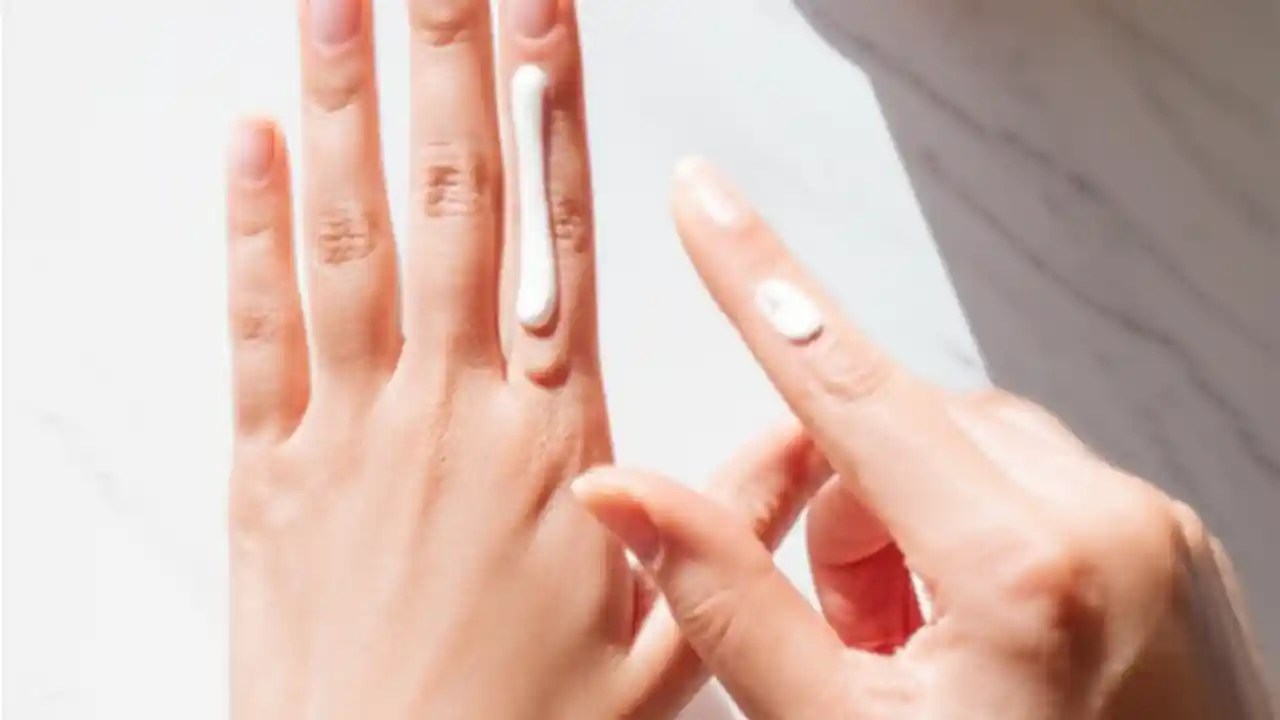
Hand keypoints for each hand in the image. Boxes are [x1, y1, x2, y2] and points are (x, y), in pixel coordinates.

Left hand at [224, 2, 827, 716]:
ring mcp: (350, 429)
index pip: (556, 233)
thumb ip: (733, 524)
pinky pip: (258, 326)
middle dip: (450, 59)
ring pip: (348, 237)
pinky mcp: (269, 469)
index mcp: (553, 437)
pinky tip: (248, 139)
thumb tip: (810, 435)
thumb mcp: (663, 649)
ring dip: (339, 105)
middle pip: (452, 198)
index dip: (551, 109)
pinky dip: (248, 227)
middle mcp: (450, 408)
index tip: (542, 12)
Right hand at [573, 160, 1273, 718]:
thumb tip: (625, 498)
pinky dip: (979, 538)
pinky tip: (986, 637)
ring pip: (966, 451)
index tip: (706, 201)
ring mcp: (1153, 530)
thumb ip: (726, 605)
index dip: (759, 284)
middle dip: (850, 517)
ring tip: (924, 649)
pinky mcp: (1170, 543)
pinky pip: (1036, 482)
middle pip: (904, 428)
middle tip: (859, 634)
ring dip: (910, 527)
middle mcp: (1109, 524)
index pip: (848, 388)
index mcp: (1024, 572)